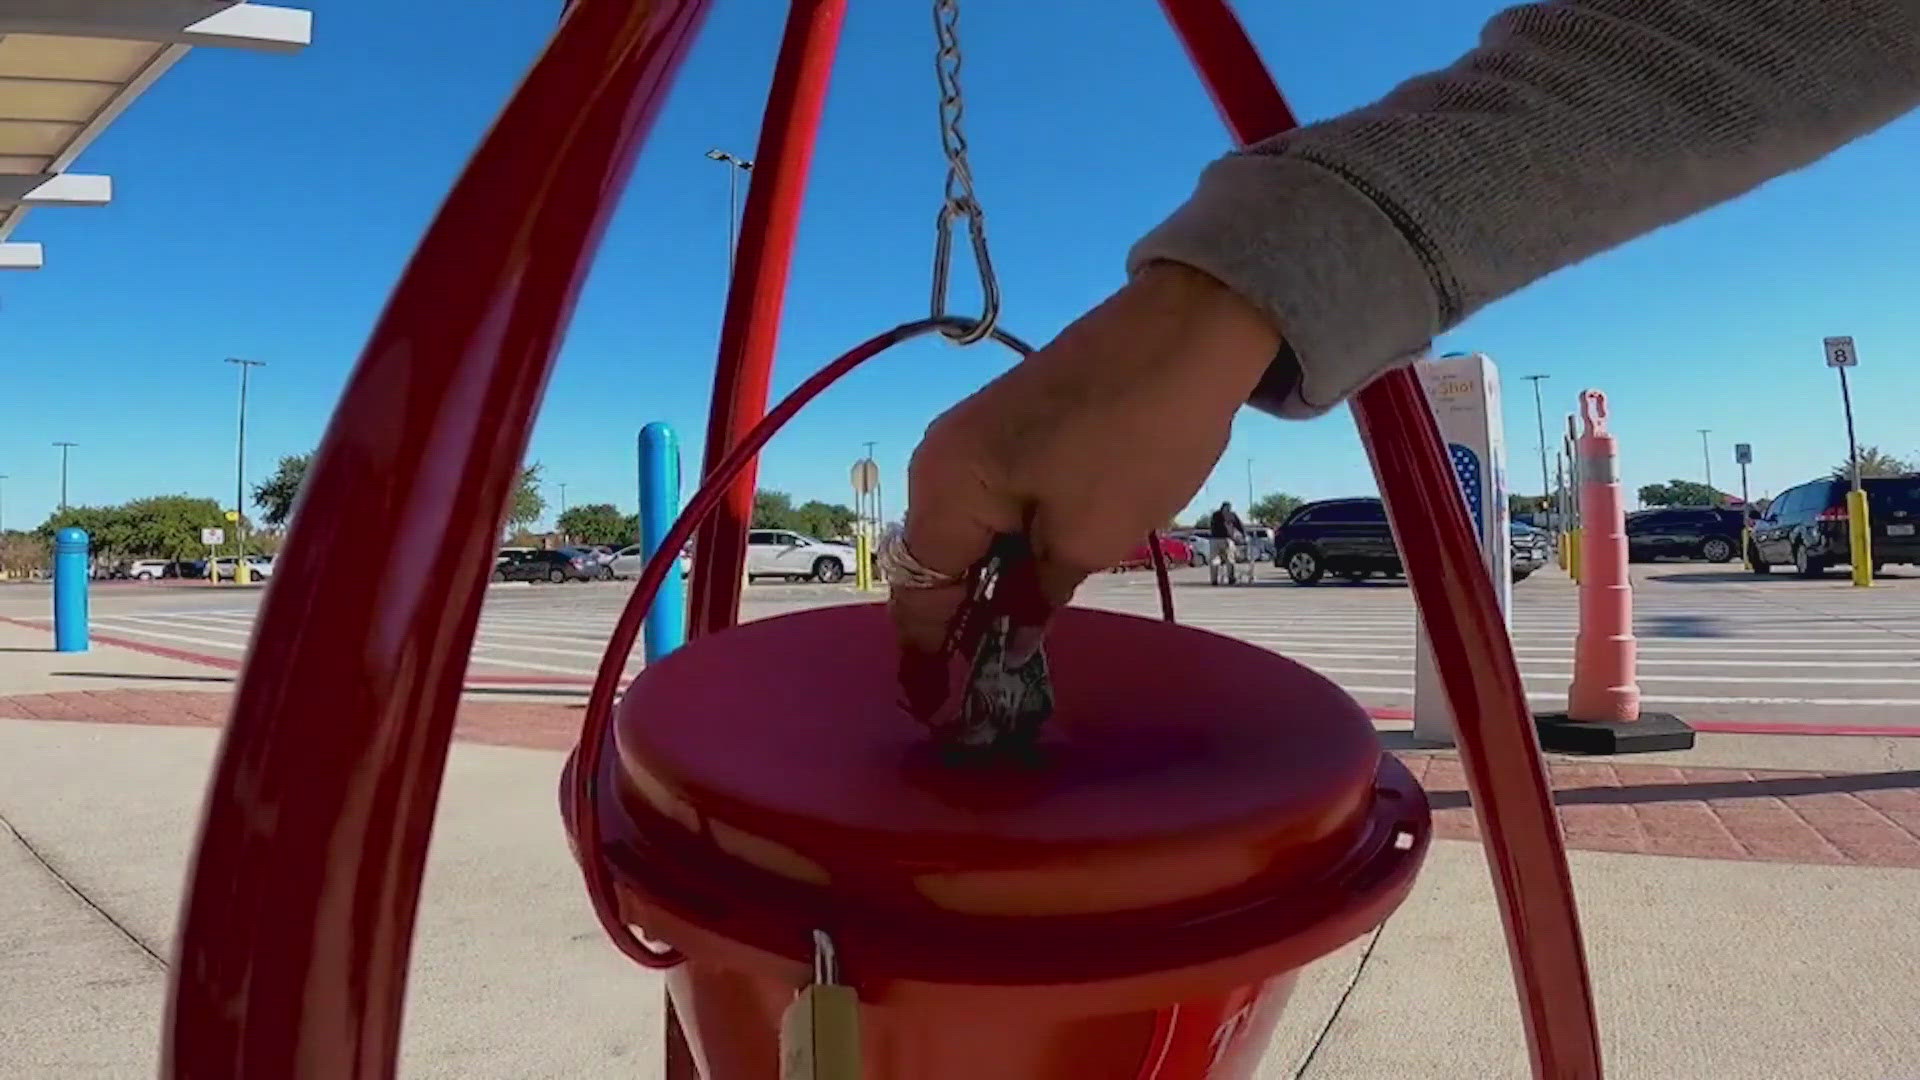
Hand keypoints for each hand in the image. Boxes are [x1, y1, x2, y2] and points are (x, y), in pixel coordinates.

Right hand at [891, 261, 1281, 716]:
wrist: (1188, 330)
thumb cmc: (1135, 438)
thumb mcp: (1088, 537)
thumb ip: (1038, 596)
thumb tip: (1011, 640)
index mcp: (944, 490)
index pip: (916, 594)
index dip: (925, 660)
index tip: (938, 714)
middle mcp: (941, 461)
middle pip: (936, 564)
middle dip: (960, 628)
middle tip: (993, 690)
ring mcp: (975, 439)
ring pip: (969, 536)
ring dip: (992, 588)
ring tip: (1023, 646)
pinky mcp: (1013, 427)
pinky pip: (993, 506)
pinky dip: (1011, 549)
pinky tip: (1042, 582)